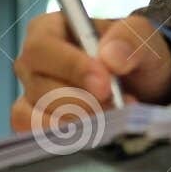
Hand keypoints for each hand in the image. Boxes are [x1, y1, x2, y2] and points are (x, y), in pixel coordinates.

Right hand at [10, 11, 170, 132]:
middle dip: (80, 103)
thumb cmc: (131, 54)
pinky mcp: (35, 125)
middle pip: (38, 87)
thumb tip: (111, 58)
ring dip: (75, 124)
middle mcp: (31, 64)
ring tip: (111, 121)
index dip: (71, 68)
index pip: (42, 48)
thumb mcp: (140, 36)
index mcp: (47, 30)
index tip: (104, 85)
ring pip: (34, 116)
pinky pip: (36, 137)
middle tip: (117, 107)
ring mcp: (30, 96)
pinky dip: (66, 141)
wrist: (140, 85)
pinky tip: (94, 136)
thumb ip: (130, 39)